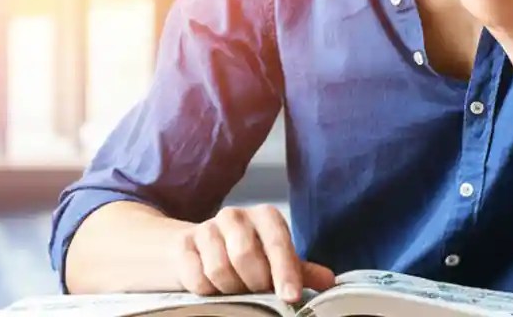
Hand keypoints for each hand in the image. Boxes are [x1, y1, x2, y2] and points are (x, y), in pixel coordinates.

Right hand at [171, 205, 334, 302]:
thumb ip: (300, 270)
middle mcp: (236, 216)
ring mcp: (206, 227)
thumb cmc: (246, 256)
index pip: (278, 243)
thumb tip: (328, 281)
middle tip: (256, 291)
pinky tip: (213, 286)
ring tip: (235, 288)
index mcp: (266, 217)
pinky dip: (207, 290)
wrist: (197, 249)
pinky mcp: (183, 244)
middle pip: (245, 255)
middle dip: (253, 283)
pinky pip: (196, 277)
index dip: (285, 271)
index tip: (290, 297)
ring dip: (229, 288)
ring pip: (219, 268)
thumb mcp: (275, 261)